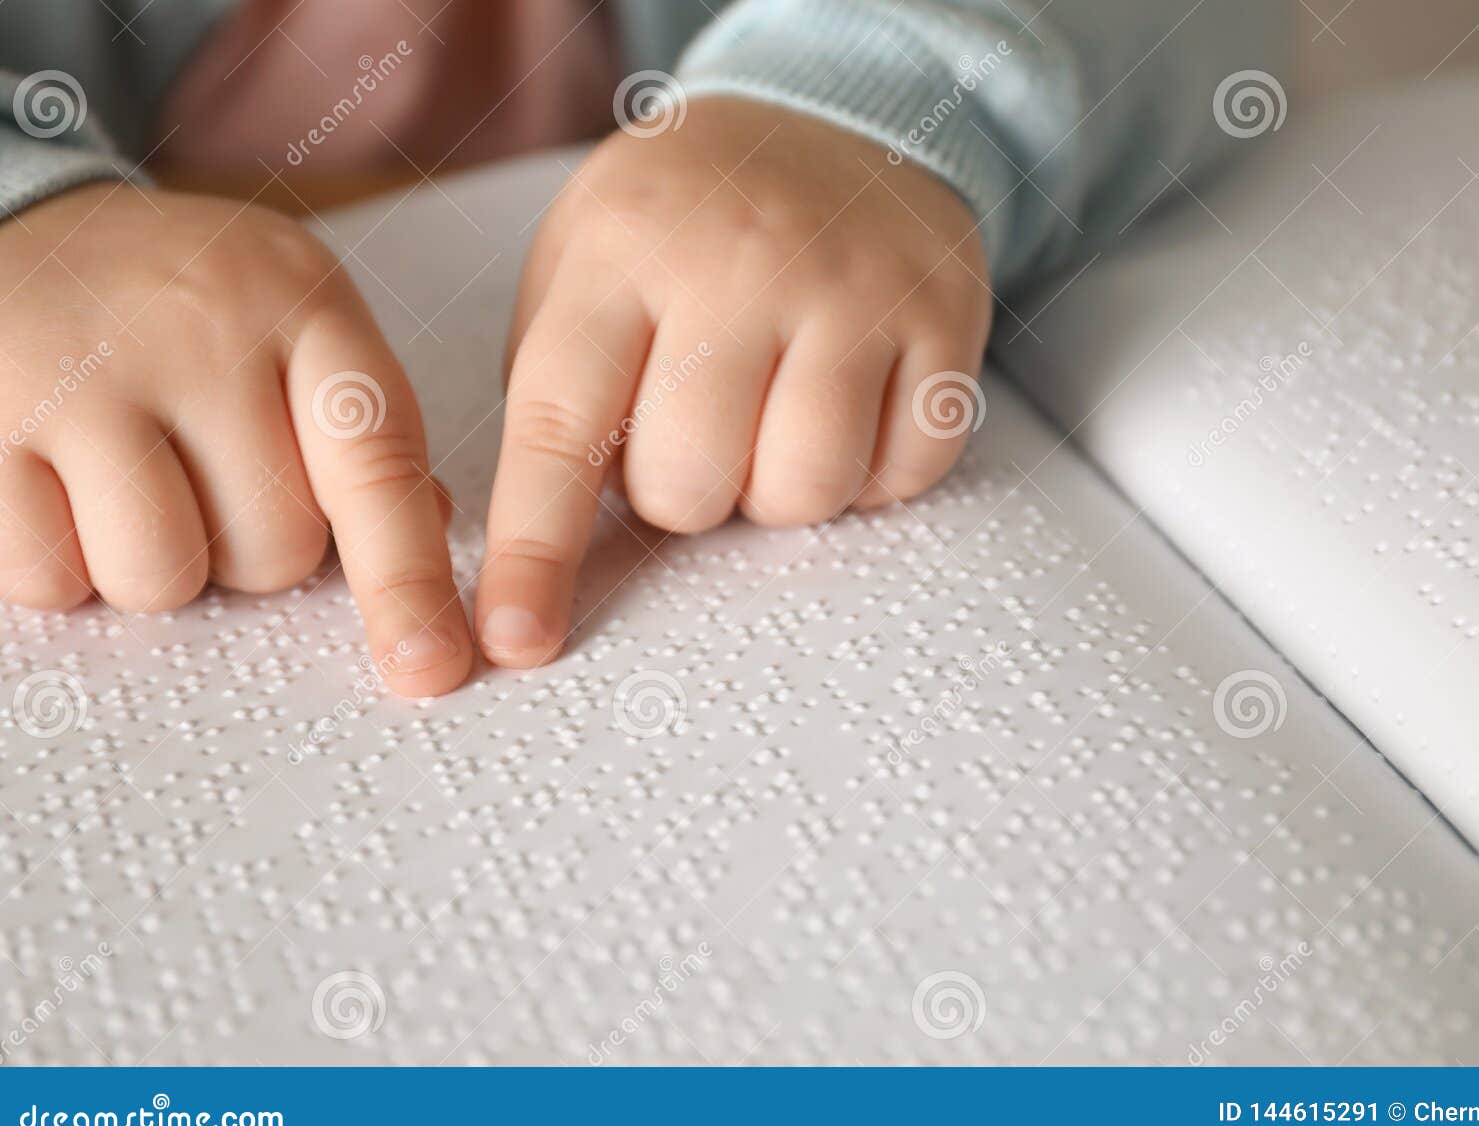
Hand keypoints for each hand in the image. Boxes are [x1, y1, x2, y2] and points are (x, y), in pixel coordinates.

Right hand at [0, 184, 471, 695]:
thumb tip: (434, 530)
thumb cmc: (188, 305)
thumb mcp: (296, 326)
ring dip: (155, 565)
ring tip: (131, 481)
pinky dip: (57, 561)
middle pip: (275, 551)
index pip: (377, 466)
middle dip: (251, 551)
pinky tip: (57, 483)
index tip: (432, 666)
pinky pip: (48, 577)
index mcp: (305, 307)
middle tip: (205, 477)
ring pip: (162, 579)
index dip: (409, 579)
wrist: (30, 228)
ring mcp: (83, 373)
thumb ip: (366, 433)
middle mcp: (201, 330)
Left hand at [478, 97, 991, 666]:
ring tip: (772, 420)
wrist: (835, 115)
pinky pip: (905, 476)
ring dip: (777, 492)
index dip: (536, 549)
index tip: (519, 641)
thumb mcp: (585, 260)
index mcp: (623, 250)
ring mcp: (854, 290)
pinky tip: (850, 409)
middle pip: (692, 486)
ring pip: (804, 494)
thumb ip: (558, 387)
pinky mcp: (944, 318)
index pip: (561, 426)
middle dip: (682, 493)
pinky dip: (871, 476)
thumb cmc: (689, 217)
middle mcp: (740, 265)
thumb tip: (545, 545)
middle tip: (697, 428)